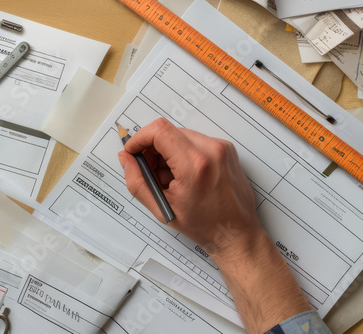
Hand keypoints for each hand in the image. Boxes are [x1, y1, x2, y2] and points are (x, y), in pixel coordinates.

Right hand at [117, 118, 261, 259]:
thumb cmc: (204, 225)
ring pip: (180, 135)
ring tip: (169, 178)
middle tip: (150, 171)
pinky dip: (182, 153)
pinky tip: (183, 175)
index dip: (139, 139)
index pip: (159, 131)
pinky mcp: (226, 148)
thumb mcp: (162, 208)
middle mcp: (211, 150)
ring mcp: (221, 147)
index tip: (133, 151)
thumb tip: (126, 158)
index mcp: (195, 166)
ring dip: (167, 151)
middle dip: (152, 148)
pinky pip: (194, 140)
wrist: (236, 233)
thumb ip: (137, 181)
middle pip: (168, 131)